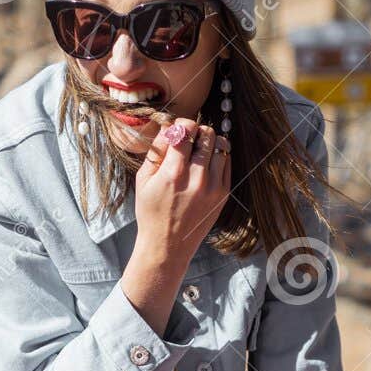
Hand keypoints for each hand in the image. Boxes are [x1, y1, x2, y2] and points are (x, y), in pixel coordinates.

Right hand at [133, 118, 229, 263]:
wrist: (168, 246)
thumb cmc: (151, 212)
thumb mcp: (143, 180)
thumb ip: (156, 150)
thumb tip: (169, 126)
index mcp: (173, 173)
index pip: (187, 129)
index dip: (182, 124)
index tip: (178, 130)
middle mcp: (196, 178)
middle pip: (207, 133)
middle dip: (197, 132)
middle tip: (188, 141)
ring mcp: (214, 186)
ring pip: (221, 145)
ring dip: (209, 143)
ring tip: (198, 152)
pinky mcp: (223, 193)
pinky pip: (227, 162)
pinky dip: (218, 157)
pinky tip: (206, 165)